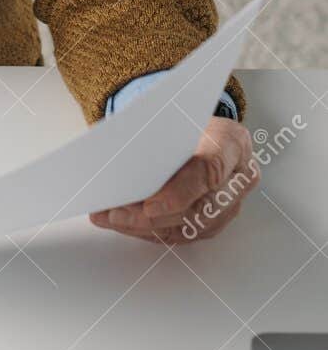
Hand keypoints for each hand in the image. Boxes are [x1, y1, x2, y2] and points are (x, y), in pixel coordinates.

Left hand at [90, 116, 259, 244]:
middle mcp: (240, 177)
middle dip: (152, 217)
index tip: (149, 206)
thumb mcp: (174, 115)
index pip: (209, 170)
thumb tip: (120, 160)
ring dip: (144, 226)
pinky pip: (183, 234)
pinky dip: (150, 231)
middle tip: (116, 214)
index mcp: (233, 142)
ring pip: (189, 227)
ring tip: (110, 218)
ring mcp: (231, 204)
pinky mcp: (216, 222)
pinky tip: (123, 223)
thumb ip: (158, 137)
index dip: (180, 192)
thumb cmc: (187, 122)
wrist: (203, 131)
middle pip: (199, 208)